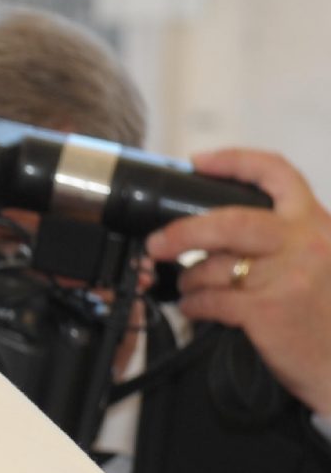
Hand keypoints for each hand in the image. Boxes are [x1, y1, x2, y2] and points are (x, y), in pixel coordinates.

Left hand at [145, 147, 330, 415]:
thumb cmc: (324, 312)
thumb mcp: (319, 259)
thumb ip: (283, 238)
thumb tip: (218, 232)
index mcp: (316, 222)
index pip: (277, 173)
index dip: (234, 161)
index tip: (198, 161)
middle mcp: (305, 242)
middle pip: (230, 220)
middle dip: (184, 230)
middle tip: (158, 242)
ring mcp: (286, 275)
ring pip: (214, 265)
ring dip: (189, 279)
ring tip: (190, 287)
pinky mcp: (268, 310)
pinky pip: (211, 300)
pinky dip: (194, 305)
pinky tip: (196, 308)